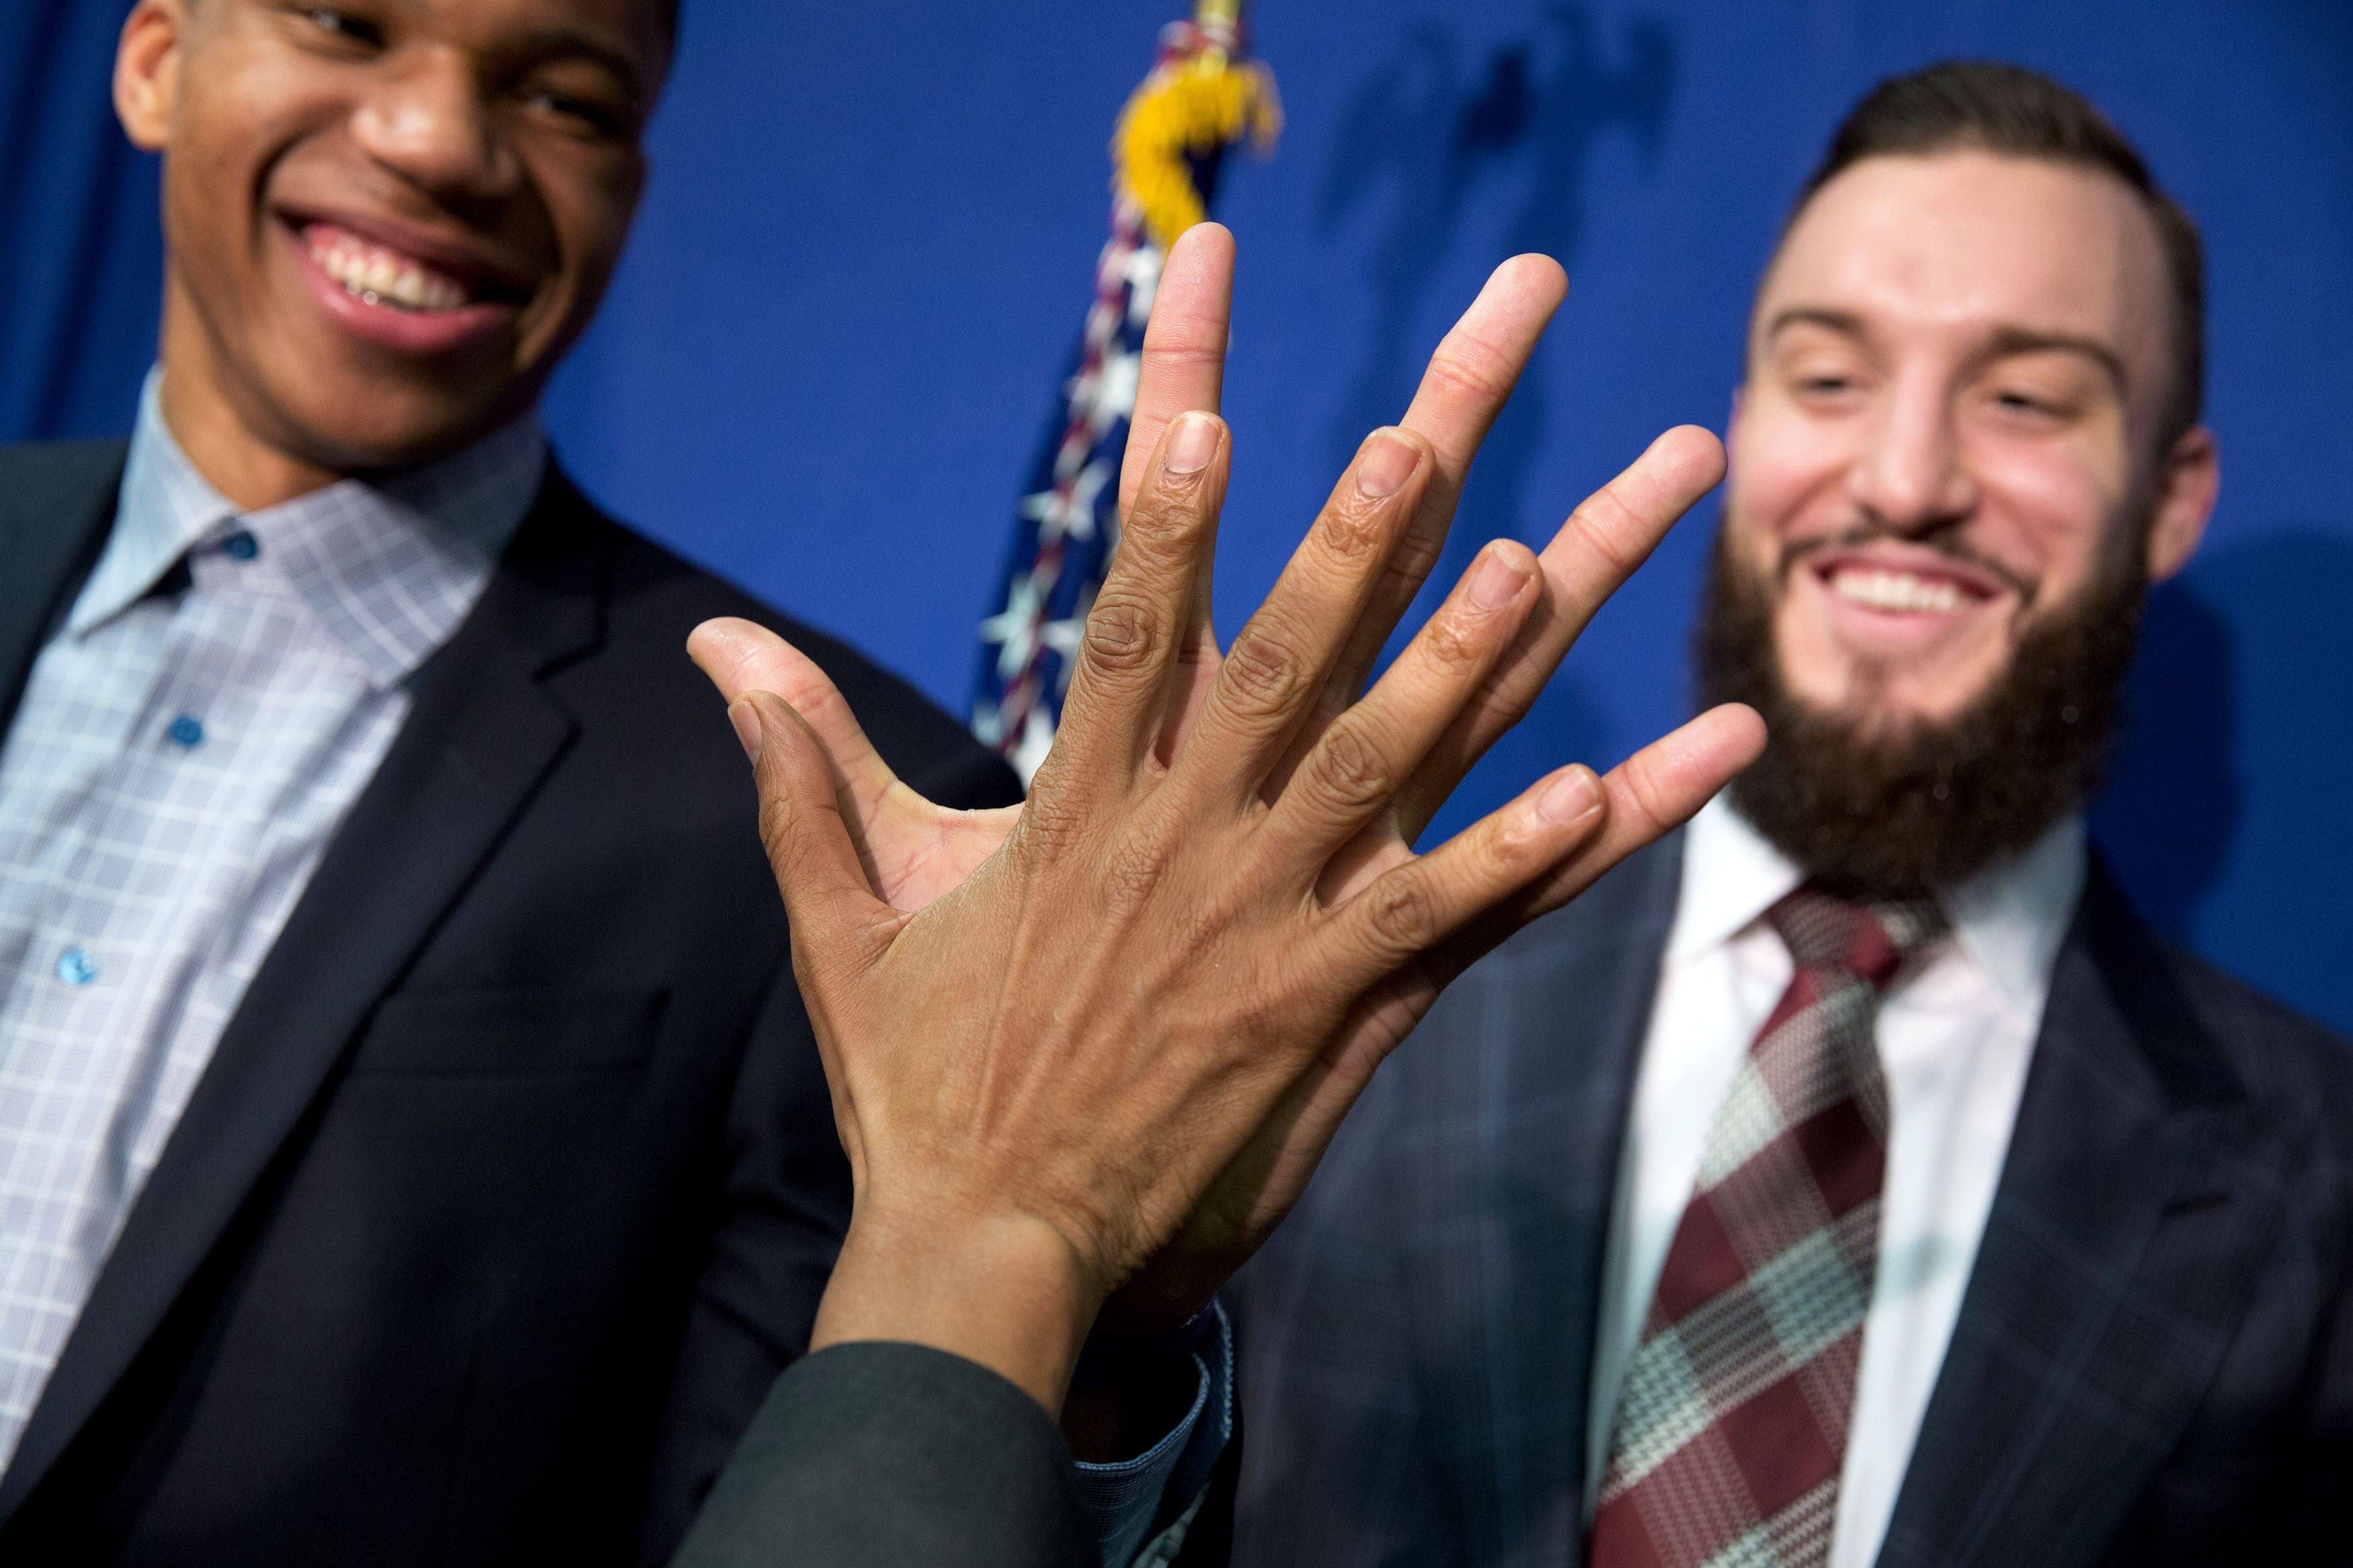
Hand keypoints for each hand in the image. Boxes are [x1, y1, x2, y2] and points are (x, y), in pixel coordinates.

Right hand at [688, 226, 1757, 1337]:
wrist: (986, 1251)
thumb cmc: (916, 1082)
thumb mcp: (840, 914)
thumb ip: (797, 769)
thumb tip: (716, 644)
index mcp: (1072, 813)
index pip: (1123, 630)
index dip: (1164, 517)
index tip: (1201, 406)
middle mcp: (1178, 846)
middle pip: (1276, 666)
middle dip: (1346, 542)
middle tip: (1412, 435)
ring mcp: (1258, 926)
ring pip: (1373, 772)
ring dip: (1453, 664)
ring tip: (1532, 563)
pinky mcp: (1317, 1011)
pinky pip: (1431, 920)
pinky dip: (1511, 856)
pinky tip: (1587, 792)